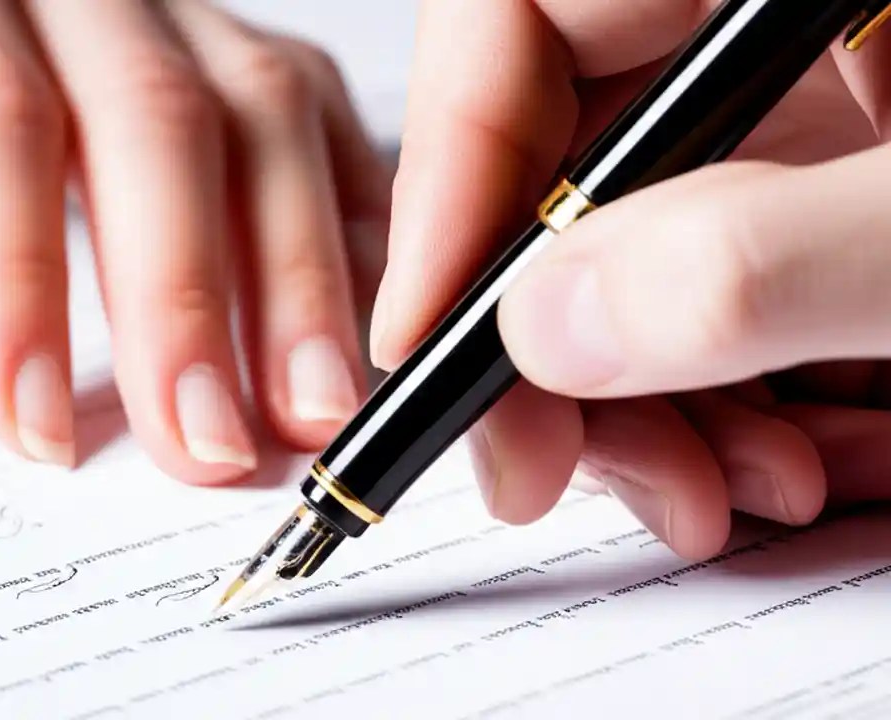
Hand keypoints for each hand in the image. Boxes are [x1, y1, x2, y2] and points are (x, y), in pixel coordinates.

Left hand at [0, 0, 390, 483]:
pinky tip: (359, 303)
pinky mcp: (214, 30)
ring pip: (261, 109)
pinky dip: (344, 203)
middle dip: (190, 299)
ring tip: (312, 406)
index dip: (18, 279)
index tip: (34, 430)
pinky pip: (304, 101)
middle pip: (157, 123)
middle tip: (211, 448)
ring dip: (299, 269)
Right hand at [379, 0, 890, 558]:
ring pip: (610, 246)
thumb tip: (551, 330)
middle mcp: (734, 32)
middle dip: (545, 339)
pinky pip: (690, 289)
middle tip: (541, 462)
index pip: (511, 19)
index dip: (442, 182)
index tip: (422, 340)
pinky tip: (763, 457)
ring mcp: (772, 115)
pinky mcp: (796, 198)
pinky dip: (707, 393)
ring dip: (627, 397)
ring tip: (702, 492)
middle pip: (545, 161)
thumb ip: (759, 260)